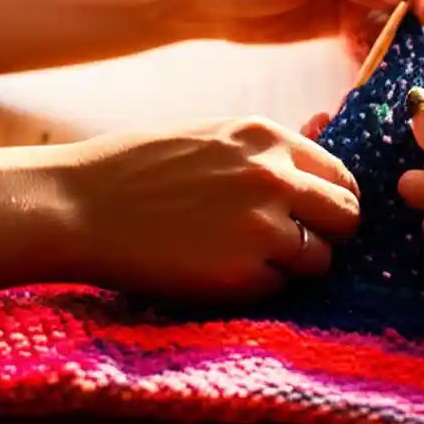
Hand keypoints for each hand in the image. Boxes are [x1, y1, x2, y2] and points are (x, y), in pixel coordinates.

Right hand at [55, 118, 359, 301]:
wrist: (77, 205)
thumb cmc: (134, 168)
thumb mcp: (210, 136)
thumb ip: (264, 152)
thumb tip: (311, 167)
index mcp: (266, 137)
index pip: (339, 175)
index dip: (330, 200)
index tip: (313, 215)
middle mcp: (274, 177)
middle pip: (347, 216)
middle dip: (327, 233)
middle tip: (295, 244)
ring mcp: (262, 226)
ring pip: (321, 258)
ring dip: (295, 265)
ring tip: (249, 260)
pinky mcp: (241, 274)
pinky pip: (279, 287)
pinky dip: (258, 287)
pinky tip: (218, 272)